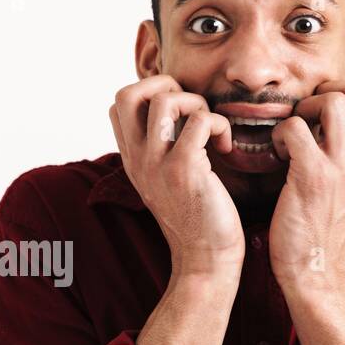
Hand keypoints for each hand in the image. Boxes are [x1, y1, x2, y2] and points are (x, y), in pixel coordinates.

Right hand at [109, 75, 243, 276]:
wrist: (205, 259)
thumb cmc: (196, 219)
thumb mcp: (166, 182)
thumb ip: (162, 152)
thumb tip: (177, 118)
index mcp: (132, 160)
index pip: (118, 104)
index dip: (149, 93)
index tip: (178, 114)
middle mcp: (138, 159)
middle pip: (129, 92)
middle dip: (165, 85)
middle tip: (190, 108)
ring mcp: (157, 164)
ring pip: (166, 99)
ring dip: (197, 103)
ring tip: (210, 129)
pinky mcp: (184, 169)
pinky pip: (201, 120)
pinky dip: (220, 126)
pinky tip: (226, 149)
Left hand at [267, 79, 344, 292]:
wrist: (318, 271)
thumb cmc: (326, 227)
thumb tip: (336, 123)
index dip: (343, 92)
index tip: (319, 113)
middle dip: (327, 91)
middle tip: (306, 115)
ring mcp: (343, 166)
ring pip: (332, 101)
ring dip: (304, 109)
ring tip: (292, 135)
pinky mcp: (313, 177)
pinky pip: (296, 128)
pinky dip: (281, 134)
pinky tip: (277, 154)